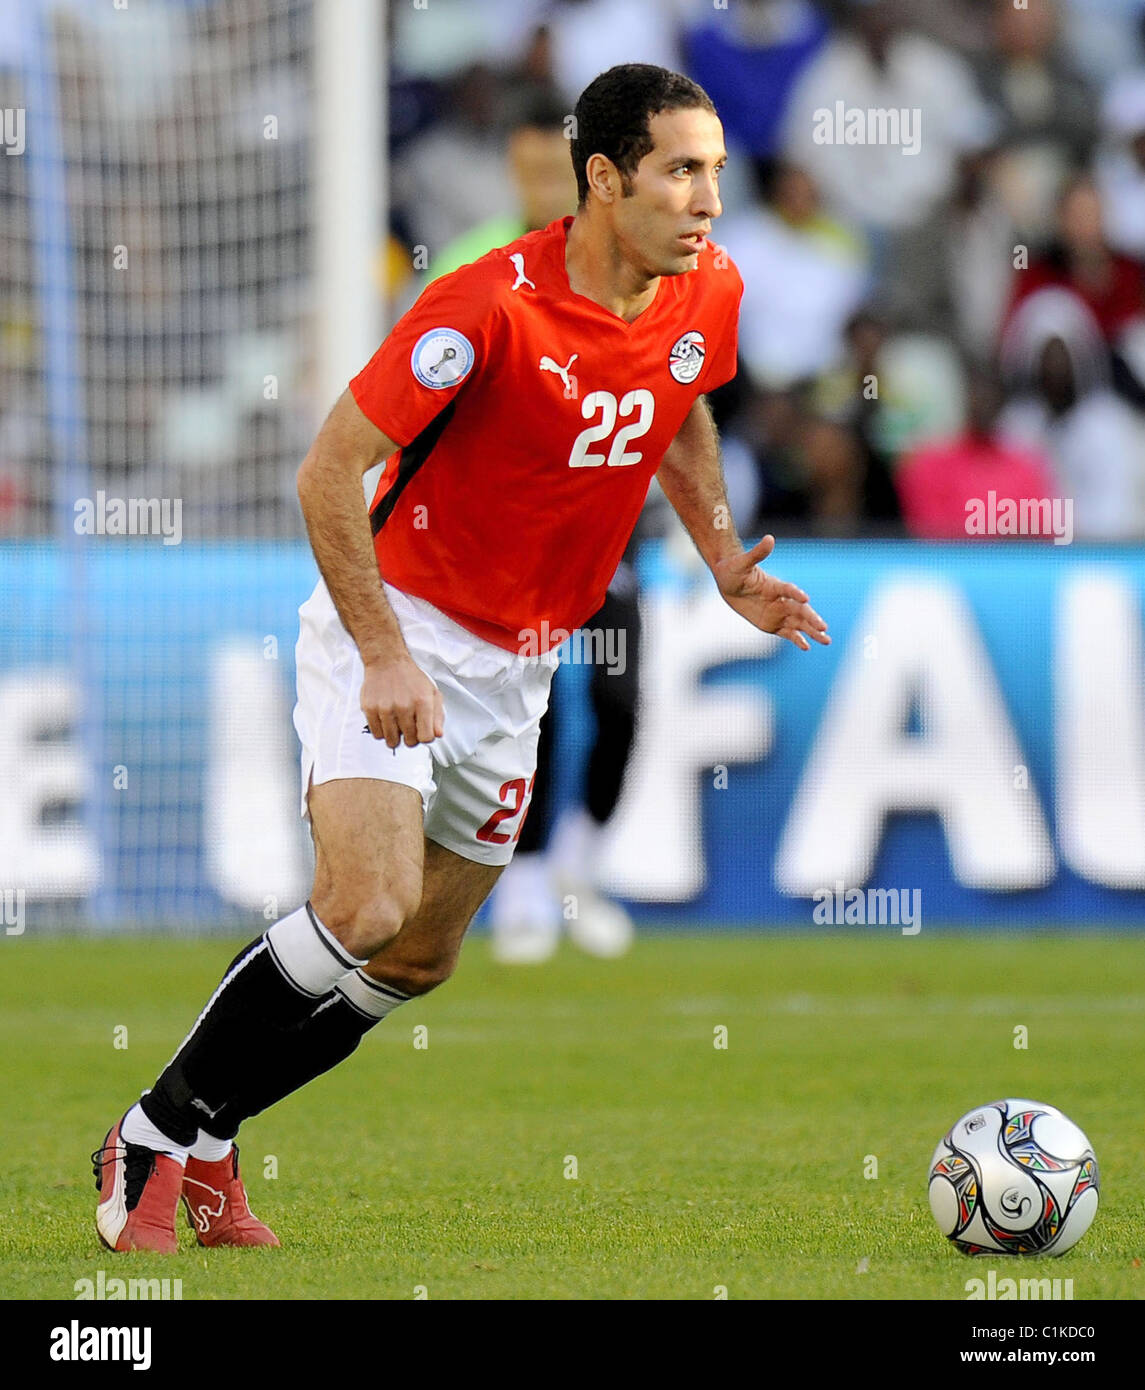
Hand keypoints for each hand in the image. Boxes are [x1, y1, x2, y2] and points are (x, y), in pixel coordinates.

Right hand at [361, 654, 444, 747]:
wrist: (387, 661)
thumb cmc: (410, 678)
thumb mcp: (432, 692)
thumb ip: (438, 715)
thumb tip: (438, 734)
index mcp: (422, 702)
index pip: (426, 738)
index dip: (425, 737)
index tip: (422, 733)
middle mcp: (404, 706)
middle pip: (410, 742)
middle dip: (411, 737)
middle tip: (409, 726)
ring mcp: (386, 708)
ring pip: (392, 741)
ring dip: (396, 735)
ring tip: (397, 723)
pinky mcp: (370, 709)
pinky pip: (377, 734)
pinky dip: (382, 731)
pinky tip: (386, 721)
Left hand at [713, 535, 829, 651]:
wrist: (728, 582)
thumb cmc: (734, 569)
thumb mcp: (742, 562)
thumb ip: (757, 553)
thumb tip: (769, 538)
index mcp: (774, 585)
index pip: (788, 590)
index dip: (795, 593)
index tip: (805, 599)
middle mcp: (780, 599)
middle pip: (799, 610)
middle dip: (812, 619)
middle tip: (824, 627)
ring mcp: (778, 612)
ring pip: (799, 623)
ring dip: (812, 632)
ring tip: (827, 640)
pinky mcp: (772, 624)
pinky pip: (787, 633)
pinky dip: (797, 639)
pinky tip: (807, 647)